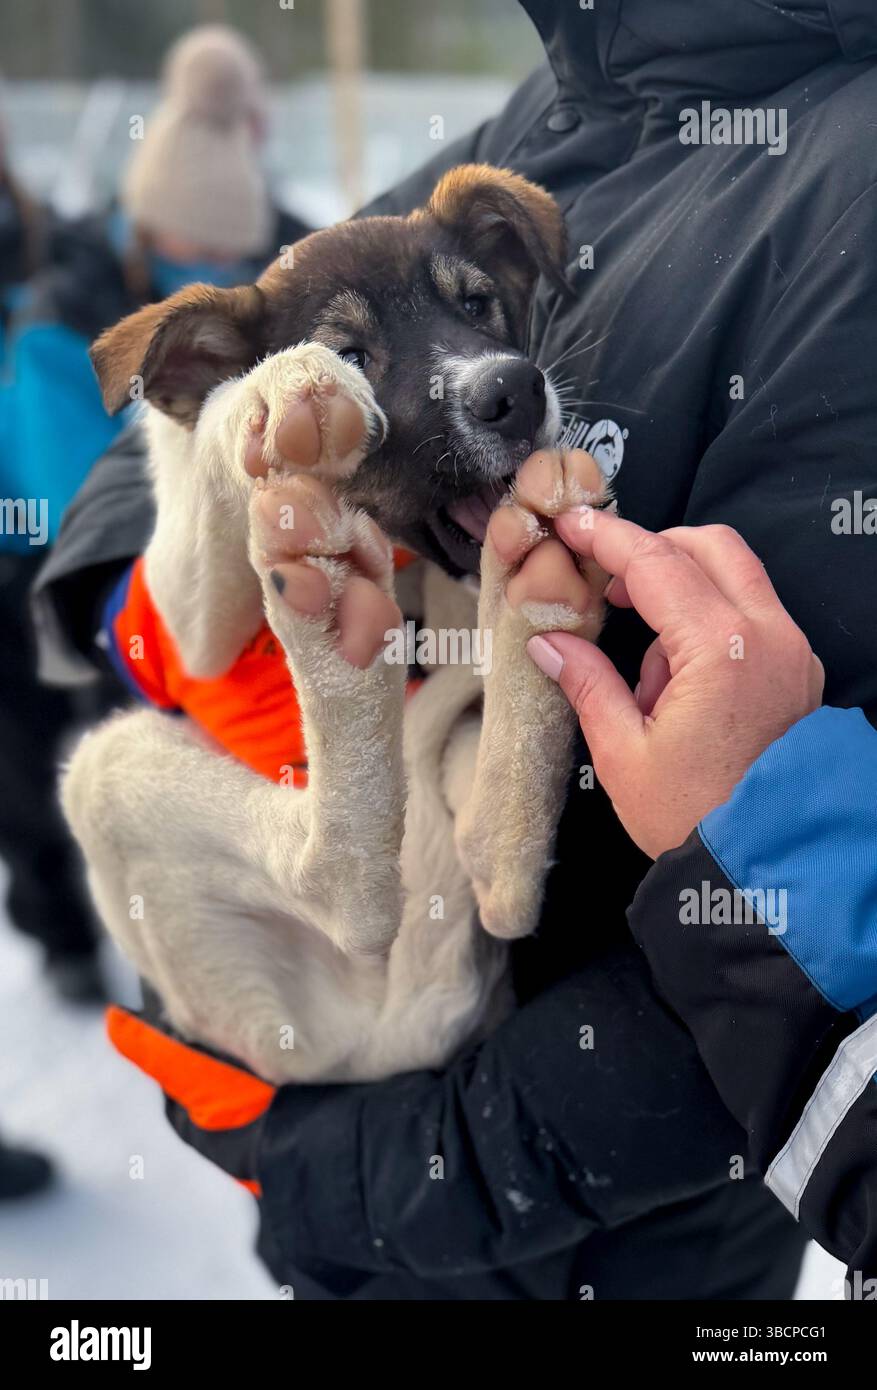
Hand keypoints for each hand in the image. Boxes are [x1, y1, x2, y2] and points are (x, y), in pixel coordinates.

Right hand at [526, 507, 823, 857]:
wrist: (768, 867)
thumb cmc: (696, 819)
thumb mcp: (623, 754)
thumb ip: (586, 682)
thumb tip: (550, 641)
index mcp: (721, 649)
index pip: (656, 562)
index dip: (607, 537)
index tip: (571, 524)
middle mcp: (769, 637)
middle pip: (709, 545)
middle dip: (653, 550)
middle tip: (606, 581)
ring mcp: (792, 652)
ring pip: (735, 576)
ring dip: (682, 592)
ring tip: (645, 675)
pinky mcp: (799, 672)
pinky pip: (751, 616)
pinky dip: (710, 623)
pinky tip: (678, 685)